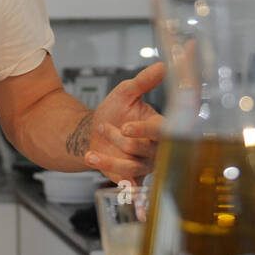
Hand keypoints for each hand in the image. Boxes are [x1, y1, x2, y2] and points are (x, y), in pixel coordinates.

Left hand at [85, 62, 165, 182]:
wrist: (93, 133)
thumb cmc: (115, 112)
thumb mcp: (125, 93)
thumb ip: (143, 82)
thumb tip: (162, 65)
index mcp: (160, 127)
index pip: (163, 130)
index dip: (147, 130)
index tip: (126, 127)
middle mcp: (157, 148)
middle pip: (146, 149)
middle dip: (123, 141)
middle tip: (104, 128)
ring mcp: (145, 165)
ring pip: (132, 166)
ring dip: (109, 159)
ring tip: (90, 152)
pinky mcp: (132, 177)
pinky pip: (130, 184)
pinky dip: (126, 188)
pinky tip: (119, 189)